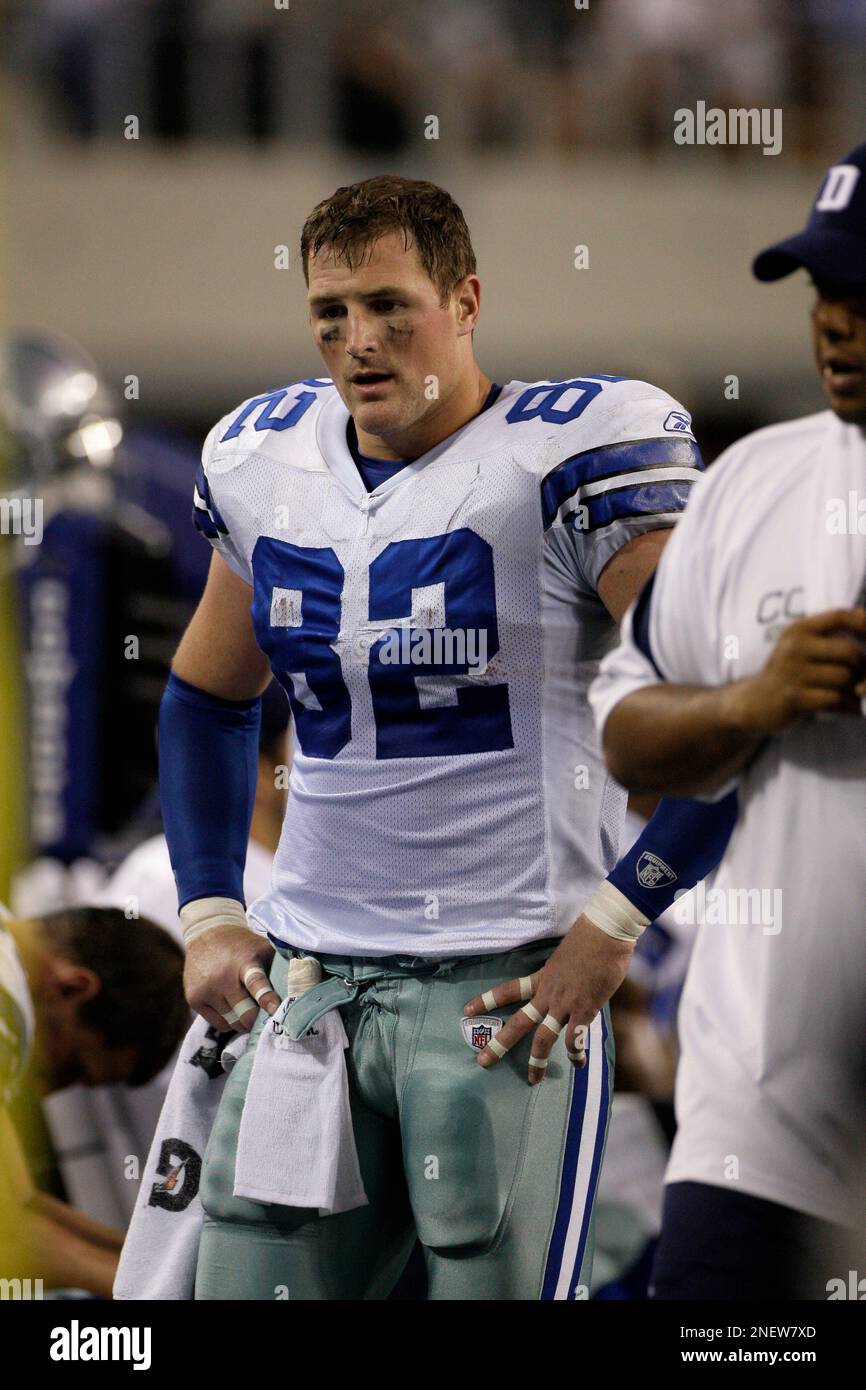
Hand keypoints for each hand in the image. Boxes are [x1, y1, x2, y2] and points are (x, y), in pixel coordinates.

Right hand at [183, 925, 280, 1033]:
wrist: (207, 932)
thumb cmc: (243, 945)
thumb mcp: (263, 948)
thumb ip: (280, 966)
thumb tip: (304, 986)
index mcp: (245, 962)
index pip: (256, 983)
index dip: (266, 999)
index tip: (275, 1010)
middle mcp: (223, 977)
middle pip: (245, 1014)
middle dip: (258, 1020)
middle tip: (266, 1018)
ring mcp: (206, 989)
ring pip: (233, 1023)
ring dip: (244, 1021)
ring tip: (248, 1010)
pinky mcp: (194, 999)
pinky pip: (219, 1024)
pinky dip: (229, 1021)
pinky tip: (232, 1007)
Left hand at [463, 915, 634, 1083]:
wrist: (604, 934)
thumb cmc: (588, 939)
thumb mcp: (564, 958)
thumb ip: (560, 976)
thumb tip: (565, 985)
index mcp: (541, 978)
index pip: (508, 990)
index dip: (486, 1001)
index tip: (467, 1010)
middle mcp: (548, 993)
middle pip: (519, 1021)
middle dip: (500, 1043)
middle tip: (483, 1061)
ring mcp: (564, 1003)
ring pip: (544, 1037)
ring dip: (537, 1060)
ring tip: (532, 1079)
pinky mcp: (584, 1009)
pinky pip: (576, 1038)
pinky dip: (576, 1053)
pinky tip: (578, 1063)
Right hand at [726, 608, 865, 734]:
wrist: (753, 703)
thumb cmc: (788, 674)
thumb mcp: (803, 647)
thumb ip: (831, 632)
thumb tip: (863, 615)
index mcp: (798, 629)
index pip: (840, 617)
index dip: (865, 626)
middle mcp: (794, 646)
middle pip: (849, 650)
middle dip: (864, 668)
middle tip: (864, 680)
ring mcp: (791, 672)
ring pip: (844, 677)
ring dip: (856, 690)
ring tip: (854, 697)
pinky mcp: (793, 697)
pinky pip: (835, 699)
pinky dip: (849, 706)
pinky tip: (851, 709)